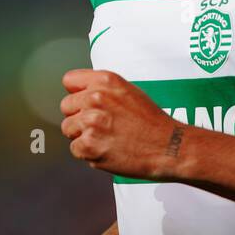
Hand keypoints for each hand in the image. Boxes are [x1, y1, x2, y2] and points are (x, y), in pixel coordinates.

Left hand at [59, 69, 182, 179]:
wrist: (168, 147)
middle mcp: (95, 98)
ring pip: (68, 129)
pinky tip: (107, 150)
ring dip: (82, 136)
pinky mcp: (89, 146)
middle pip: (66, 106)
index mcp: (105, 81)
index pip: (69, 81)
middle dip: (78, 116)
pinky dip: (88, 153)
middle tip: (99, 126)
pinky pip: (75, 149)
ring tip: (105, 138)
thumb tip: (80, 93)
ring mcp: (90, 122)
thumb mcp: (128, 91)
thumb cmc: (151, 121)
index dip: (77, 93)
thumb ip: (102, 89)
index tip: (83, 102)